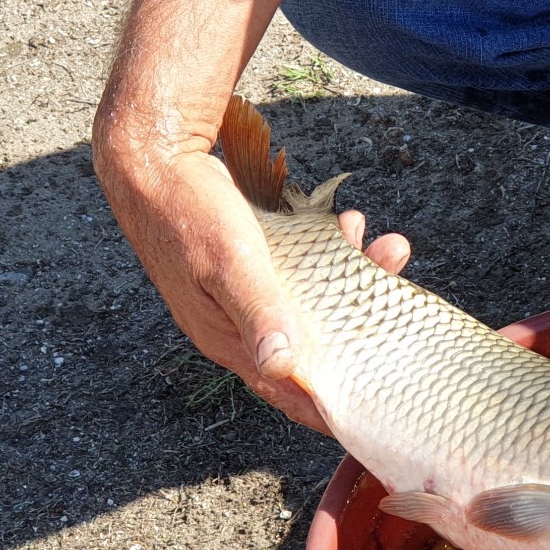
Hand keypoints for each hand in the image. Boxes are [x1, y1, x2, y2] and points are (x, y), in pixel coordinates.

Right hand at [92, 0, 411, 433]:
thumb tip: (285, 371)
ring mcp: (242, 291)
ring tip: (384, 246)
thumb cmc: (186, 206)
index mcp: (223, 337)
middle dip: (360, 324)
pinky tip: (347, 225)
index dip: (331, 402)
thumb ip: (259, 314)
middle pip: (310, 344)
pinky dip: (328, 252)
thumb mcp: (227, 261)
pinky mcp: (250, 259)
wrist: (150, 148)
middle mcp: (234, 322)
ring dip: (350, 277)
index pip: (285, 391)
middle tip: (398, 290)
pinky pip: (300, 268)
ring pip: (311, 300)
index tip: (380, 400)